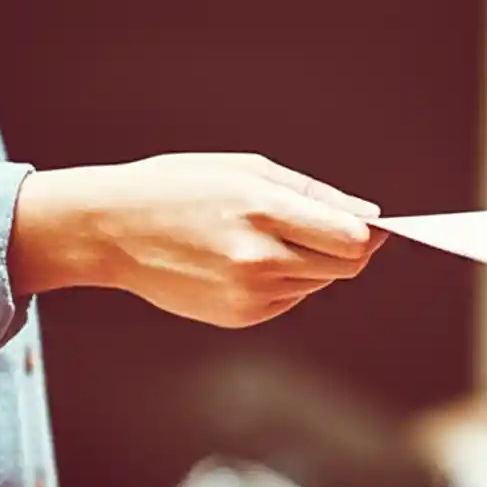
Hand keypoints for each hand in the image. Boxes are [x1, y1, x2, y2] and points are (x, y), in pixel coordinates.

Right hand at [10, 153, 388, 327]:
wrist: (110, 229)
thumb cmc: (181, 187)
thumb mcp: (247, 170)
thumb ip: (317, 194)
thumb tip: (370, 216)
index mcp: (262, 211)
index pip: (350, 239)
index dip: (372, 234)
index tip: (376, 226)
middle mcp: (258, 258)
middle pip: (345, 266)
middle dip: (350, 249)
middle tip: (334, 229)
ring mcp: (248, 293)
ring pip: (319, 282)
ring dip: (313, 262)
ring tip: (271, 236)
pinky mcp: (240, 317)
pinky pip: (291, 299)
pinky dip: (287, 281)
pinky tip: (251, 260)